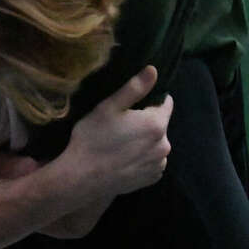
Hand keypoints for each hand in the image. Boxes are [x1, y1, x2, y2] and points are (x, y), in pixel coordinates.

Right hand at [46, 66, 172, 224]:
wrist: (83, 178)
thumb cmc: (93, 138)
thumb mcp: (109, 107)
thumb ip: (134, 88)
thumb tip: (154, 70)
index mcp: (156, 123)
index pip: (165, 102)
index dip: (149, 100)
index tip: (131, 105)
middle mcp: (165, 145)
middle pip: (159, 124)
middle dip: (145, 121)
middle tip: (120, 125)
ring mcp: (159, 164)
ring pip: (156, 144)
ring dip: (145, 141)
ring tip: (121, 144)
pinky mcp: (152, 178)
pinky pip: (152, 161)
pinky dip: (142, 158)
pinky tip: (124, 159)